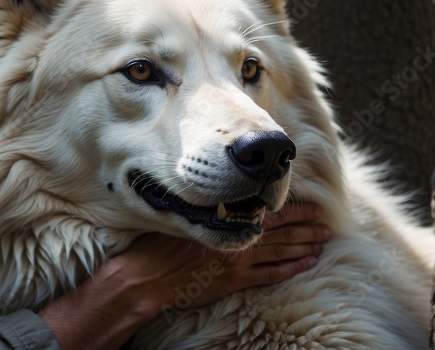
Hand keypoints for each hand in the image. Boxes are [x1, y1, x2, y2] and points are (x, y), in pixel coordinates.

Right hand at [125, 202, 328, 315]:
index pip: (267, 211)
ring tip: (323, 242)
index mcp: (224, 219)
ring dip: (305, 246)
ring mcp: (238, 260)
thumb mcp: (183, 216)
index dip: (293, 210)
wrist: (148, 276)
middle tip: (326, 225)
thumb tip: (225, 195)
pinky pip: (272, 274)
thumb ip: (207, 207)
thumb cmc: (159, 244)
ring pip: (281, 251)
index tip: (312, 206)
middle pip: (281, 231)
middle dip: (306, 228)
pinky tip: (307, 264)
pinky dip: (292, 268)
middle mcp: (235, 238)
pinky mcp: (235, 280)